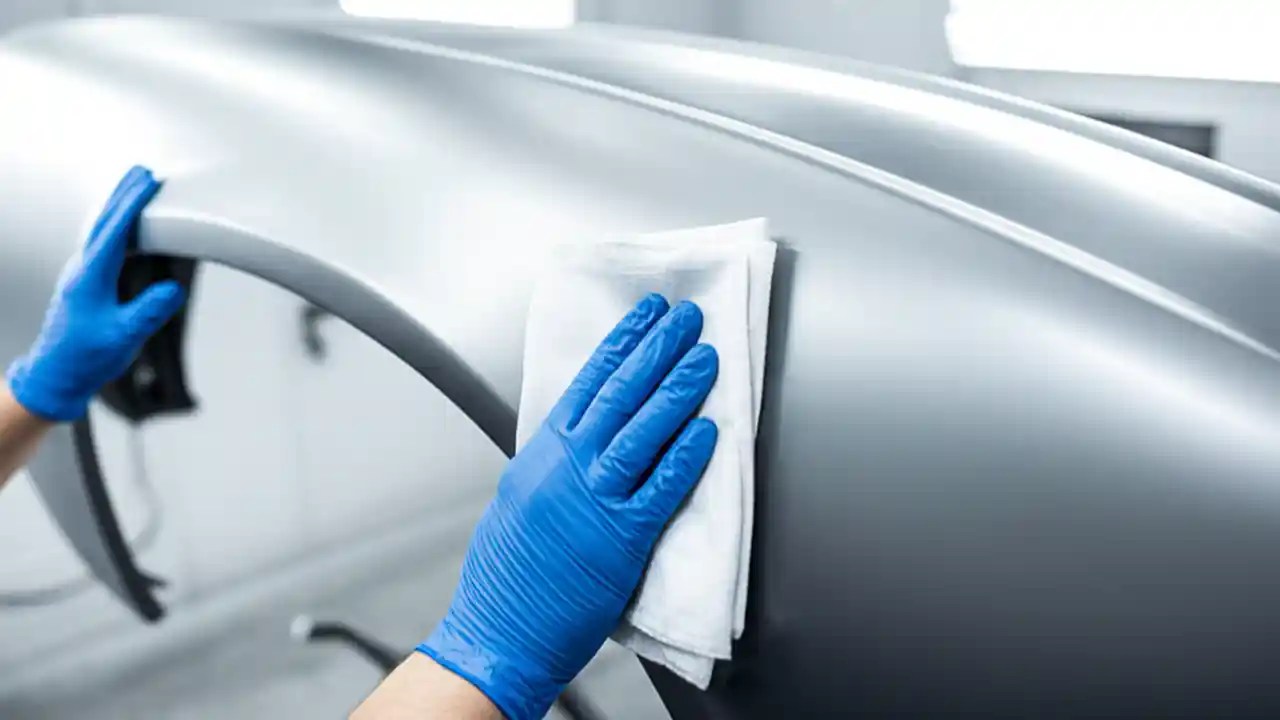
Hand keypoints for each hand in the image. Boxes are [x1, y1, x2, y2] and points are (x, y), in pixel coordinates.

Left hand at [7, 166, 185, 420]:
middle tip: (141, 171)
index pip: (115, 231)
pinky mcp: (85, 284)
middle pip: (104, 222)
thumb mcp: (122, 337)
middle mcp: (82, 270)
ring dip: (118, 208)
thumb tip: (172, 289)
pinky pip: (103, 245)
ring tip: (135, 190)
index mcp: (90, 276)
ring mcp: (81, 275)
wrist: (56, 375)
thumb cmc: (85, 358)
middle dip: (123, 194)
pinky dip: (116, 227)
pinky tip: (126, 230)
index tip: (150, 182)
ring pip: (101, 231)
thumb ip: (147, 312)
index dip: (133, 204)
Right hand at [419, 294, 719, 719]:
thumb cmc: (508, 575)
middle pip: (620, 393)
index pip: (588, 382)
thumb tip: (582, 436)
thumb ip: (553, 462)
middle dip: (658, 350)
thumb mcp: (519, 498)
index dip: (623, 343)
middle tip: (687, 319)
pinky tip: (708, 431)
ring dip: (679, 390)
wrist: (499, 632)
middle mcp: (567, 467)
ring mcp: (594, 500)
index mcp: (542, 454)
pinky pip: (661, 487)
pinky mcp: (621, 538)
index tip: (647, 315)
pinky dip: (686, 456)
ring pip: (642, 430)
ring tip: (706, 360)